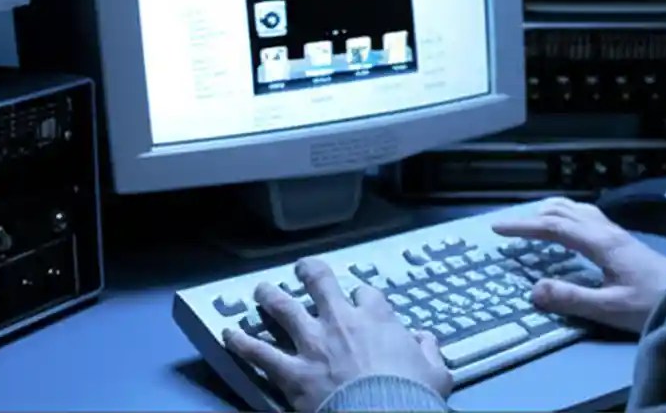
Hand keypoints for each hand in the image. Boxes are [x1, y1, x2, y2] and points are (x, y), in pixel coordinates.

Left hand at [223, 258, 451, 411]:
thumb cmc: (410, 395)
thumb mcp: (436, 373)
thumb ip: (429, 352)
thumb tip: (425, 341)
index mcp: (377, 319)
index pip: (367, 294)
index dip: (363, 296)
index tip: (362, 301)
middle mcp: (340, 322)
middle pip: (320, 284)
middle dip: (310, 273)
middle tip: (303, 269)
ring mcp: (312, 344)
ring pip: (284, 310)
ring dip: (271, 297)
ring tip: (262, 289)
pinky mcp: (291, 371)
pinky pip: (259, 353)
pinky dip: (242, 342)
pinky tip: (229, 333)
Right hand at [492, 198, 665, 332]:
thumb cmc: (651, 304)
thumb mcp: (610, 308)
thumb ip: (572, 298)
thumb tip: (534, 289)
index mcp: (601, 243)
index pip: (555, 227)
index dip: (525, 226)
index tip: (499, 230)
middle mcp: (607, 231)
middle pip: (564, 212)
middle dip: (533, 217)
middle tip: (509, 228)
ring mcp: (616, 233)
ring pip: (578, 209)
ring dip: (551, 212)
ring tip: (532, 221)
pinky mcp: (622, 240)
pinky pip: (588, 216)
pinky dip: (568, 216)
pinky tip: (568, 227)